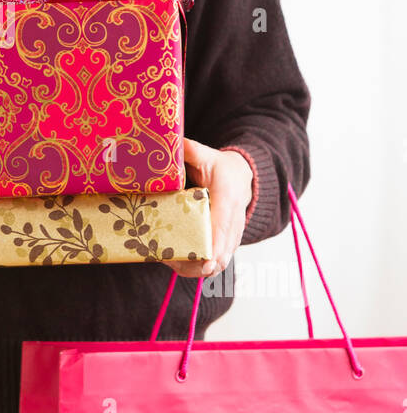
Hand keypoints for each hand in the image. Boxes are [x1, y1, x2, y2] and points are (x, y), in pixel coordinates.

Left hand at [166, 138, 253, 279]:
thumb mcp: (205, 155)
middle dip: (200, 265)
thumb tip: (170, 143)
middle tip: (172, 263)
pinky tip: (179, 264)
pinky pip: (218, 261)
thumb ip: (189, 150)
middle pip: (222, 251)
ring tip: (172, 264)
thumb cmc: (220, 167)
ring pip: (221, 261)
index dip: (214, 246)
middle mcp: (234, 219)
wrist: (241, 176)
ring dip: (198, 269)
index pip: (222, 226)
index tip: (204, 263)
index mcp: (227, 197)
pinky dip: (201, 268)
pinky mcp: (229, 242)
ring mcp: (233, 234)